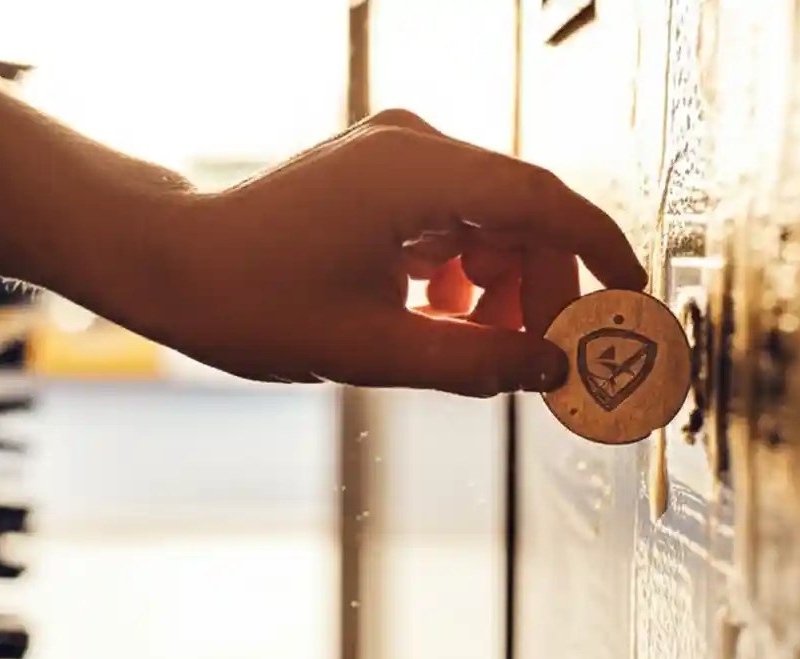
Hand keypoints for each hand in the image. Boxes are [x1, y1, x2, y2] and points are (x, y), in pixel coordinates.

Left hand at [112, 110, 647, 396]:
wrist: (169, 264)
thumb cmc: (249, 300)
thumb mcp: (373, 348)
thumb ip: (476, 363)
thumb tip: (552, 371)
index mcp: (415, 173)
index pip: (543, 201)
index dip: (599, 251)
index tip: (630, 298)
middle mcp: (413, 147)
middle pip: (522, 215)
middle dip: (543, 290)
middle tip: (543, 361)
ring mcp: (397, 156)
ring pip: (492, 221)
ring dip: (504, 286)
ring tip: (484, 349)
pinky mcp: (383, 176)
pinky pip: (456, 221)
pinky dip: (467, 273)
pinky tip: (447, 319)